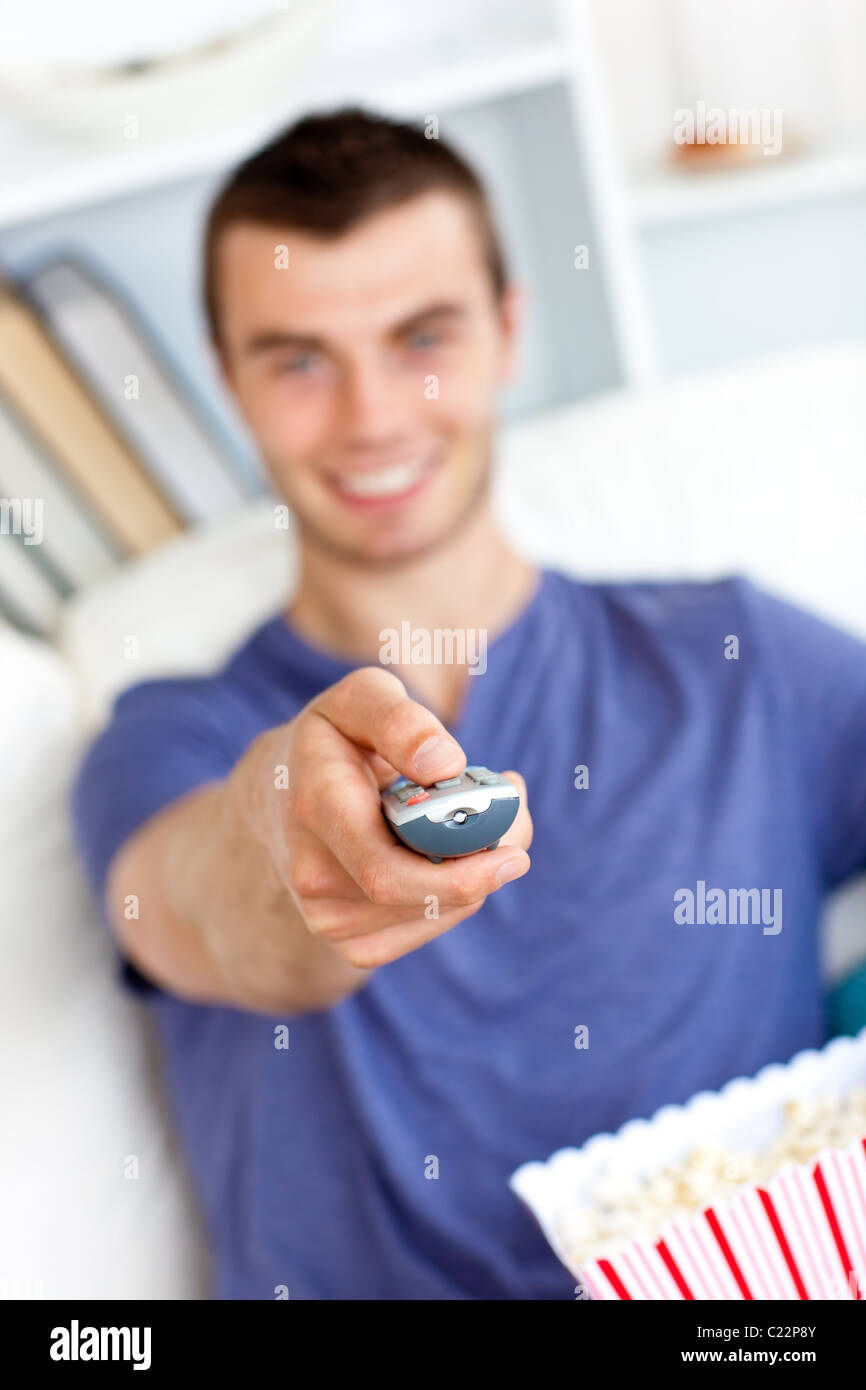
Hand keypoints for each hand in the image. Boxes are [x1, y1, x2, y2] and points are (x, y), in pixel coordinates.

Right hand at [257, 666, 531, 971]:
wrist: (278, 799)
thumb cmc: (335, 741)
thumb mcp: (359, 701)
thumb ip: (399, 720)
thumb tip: (446, 765)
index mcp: (316, 809)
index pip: (386, 872)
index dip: (457, 873)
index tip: (513, 850)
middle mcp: (313, 875)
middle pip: (421, 896)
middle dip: (481, 868)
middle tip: (516, 829)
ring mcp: (328, 918)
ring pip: (435, 912)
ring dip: (475, 876)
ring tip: (478, 826)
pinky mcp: (349, 942)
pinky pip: (427, 928)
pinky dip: (456, 896)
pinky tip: (447, 858)